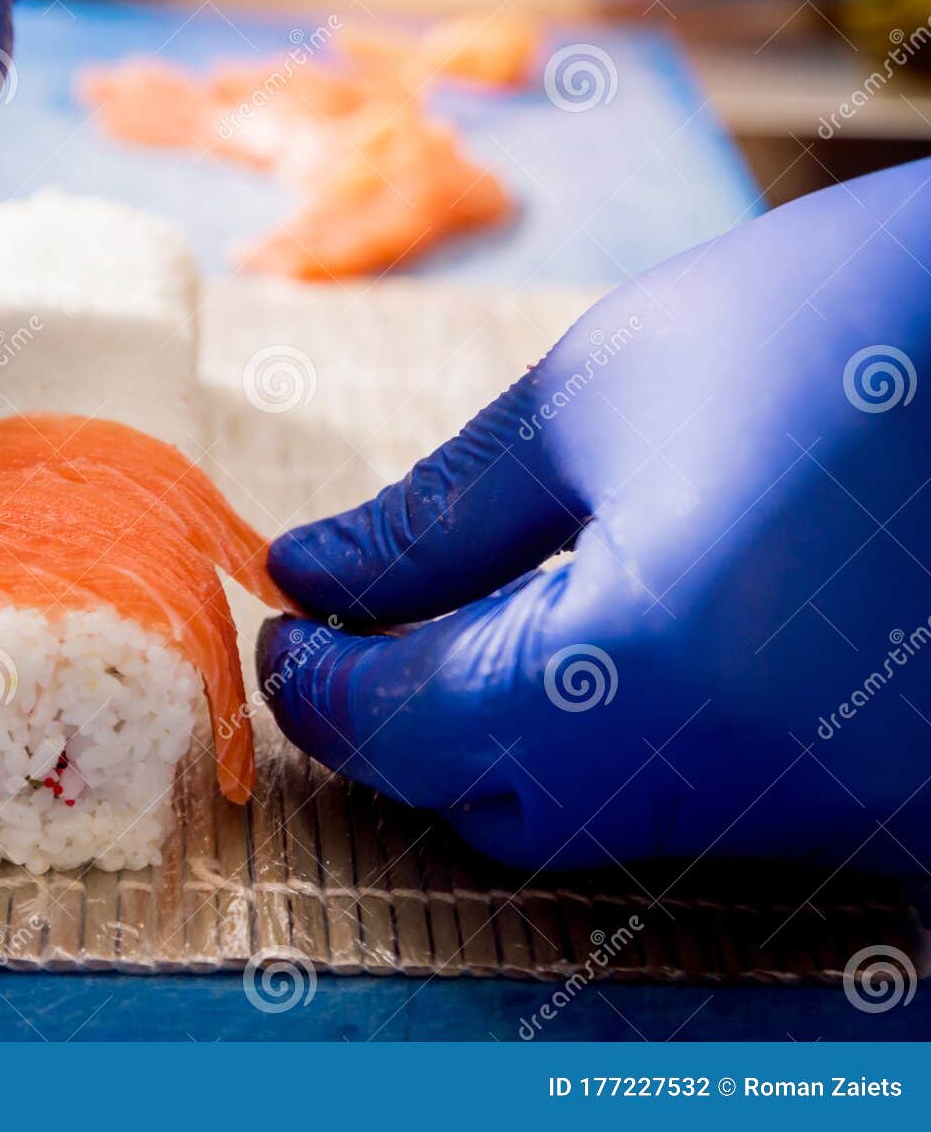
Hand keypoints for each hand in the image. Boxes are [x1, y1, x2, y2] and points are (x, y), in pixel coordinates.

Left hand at [260, 158, 930, 873]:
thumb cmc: (824, 325)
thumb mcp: (591, 401)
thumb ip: (431, 522)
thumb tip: (311, 578)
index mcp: (653, 662)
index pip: (417, 726)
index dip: (324, 691)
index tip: (279, 637)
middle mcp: (748, 777)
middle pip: (499, 803)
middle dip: (403, 729)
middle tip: (350, 642)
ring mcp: (833, 809)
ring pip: (597, 825)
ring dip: (502, 745)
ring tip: (458, 635)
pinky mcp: (886, 803)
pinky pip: (697, 813)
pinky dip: (616, 752)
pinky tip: (595, 659)